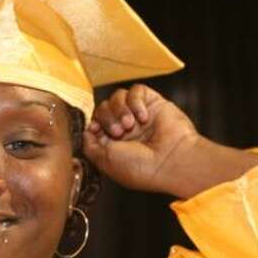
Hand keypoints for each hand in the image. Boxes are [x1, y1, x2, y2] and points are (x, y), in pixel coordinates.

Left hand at [82, 84, 200, 196]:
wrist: (171, 161)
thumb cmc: (141, 166)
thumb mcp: (104, 161)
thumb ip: (90, 146)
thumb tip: (86, 132)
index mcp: (114, 144)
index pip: (95, 122)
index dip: (93, 123)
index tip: (96, 129)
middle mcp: (126, 129)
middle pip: (103, 107)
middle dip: (106, 118)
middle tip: (118, 132)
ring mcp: (139, 115)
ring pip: (117, 96)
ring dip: (120, 109)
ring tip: (130, 125)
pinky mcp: (153, 103)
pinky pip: (136, 91)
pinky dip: (136, 102)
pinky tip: (143, 117)